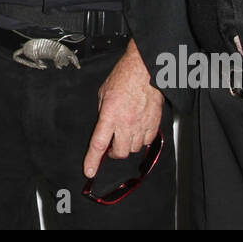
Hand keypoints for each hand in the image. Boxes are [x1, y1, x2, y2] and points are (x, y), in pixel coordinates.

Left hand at [83, 43, 162, 177]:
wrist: (145, 70)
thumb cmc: (124, 77)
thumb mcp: (104, 93)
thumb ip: (103, 112)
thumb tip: (103, 124)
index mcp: (110, 115)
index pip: (99, 144)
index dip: (93, 161)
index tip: (89, 171)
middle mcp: (125, 123)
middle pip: (119, 152)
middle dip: (113, 152)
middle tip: (111, 146)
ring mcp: (141, 125)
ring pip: (134, 149)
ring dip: (128, 146)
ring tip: (126, 134)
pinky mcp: (153, 124)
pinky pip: (147, 142)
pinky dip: (141, 140)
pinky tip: (138, 130)